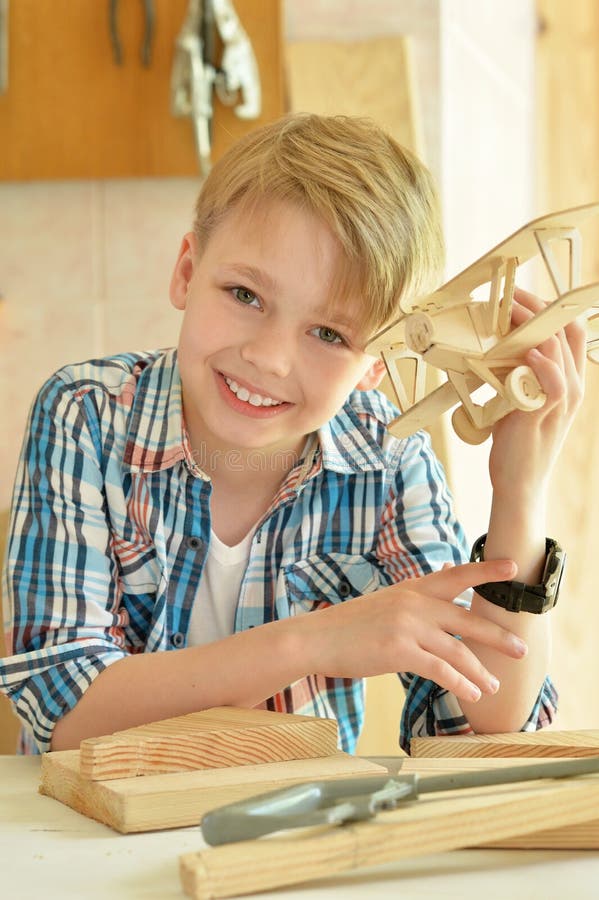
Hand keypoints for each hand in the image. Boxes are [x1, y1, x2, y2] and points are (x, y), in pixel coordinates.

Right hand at [300, 559, 526, 704]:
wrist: (317, 638)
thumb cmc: (351, 625)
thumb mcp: (386, 602)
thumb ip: (415, 601)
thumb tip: (442, 591)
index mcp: (413, 588)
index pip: (456, 575)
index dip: (486, 571)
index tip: (512, 567)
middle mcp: (414, 603)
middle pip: (469, 618)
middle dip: (498, 636)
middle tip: (522, 650)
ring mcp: (408, 627)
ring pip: (459, 651)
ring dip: (481, 672)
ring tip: (494, 686)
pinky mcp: (400, 651)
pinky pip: (441, 670)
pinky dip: (461, 684)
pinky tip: (472, 694)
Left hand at [489, 288, 585, 497]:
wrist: (517, 483)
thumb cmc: (515, 442)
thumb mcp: (517, 400)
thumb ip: (516, 376)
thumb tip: (494, 349)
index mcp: (567, 380)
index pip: (568, 331)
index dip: (548, 308)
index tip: (520, 295)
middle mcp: (572, 387)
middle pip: (565, 332)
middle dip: (538, 307)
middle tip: (510, 294)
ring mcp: (562, 402)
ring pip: (559, 351)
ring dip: (533, 326)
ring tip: (509, 311)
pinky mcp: (547, 415)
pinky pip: (555, 384)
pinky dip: (544, 365)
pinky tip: (529, 353)